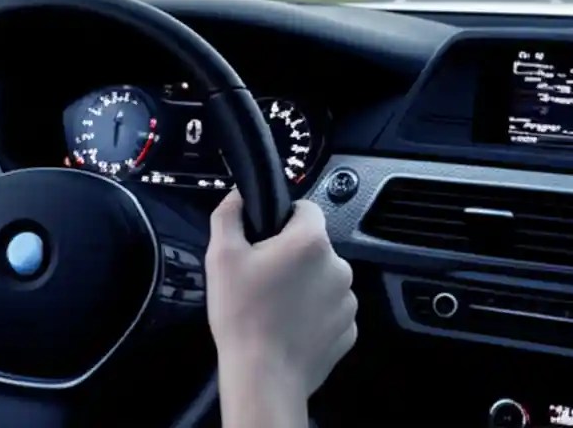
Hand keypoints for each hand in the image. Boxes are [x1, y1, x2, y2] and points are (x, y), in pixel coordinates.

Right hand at [206, 191, 356, 407]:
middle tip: (263, 280)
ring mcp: (349, 300)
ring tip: (275, 309)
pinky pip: (331, 311)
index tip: (264, 244)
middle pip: (314, 247)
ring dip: (306, 286)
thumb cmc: (241, 314)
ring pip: (324, 279)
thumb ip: (230, 214)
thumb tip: (240, 195)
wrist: (263, 377)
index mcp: (311, 241)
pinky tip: (291, 329)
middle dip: (292, 257)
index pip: (306, 210)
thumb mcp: (221, 256)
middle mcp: (339, 265)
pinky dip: (315, 315)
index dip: (283, 221)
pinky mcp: (350, 330)